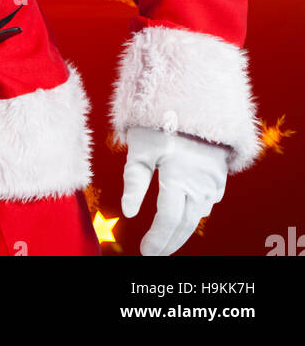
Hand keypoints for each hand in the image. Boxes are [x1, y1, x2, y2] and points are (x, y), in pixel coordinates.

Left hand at [121, 126, 227, 255]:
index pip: (167, 219)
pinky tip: (189, 216)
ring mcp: (214, 178)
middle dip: (170, 242)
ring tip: (168, 240)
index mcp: (179, 175)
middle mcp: (201, 181)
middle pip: (185, 223)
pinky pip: (210, 200)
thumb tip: (129, 212)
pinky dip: (198, 212)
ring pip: (199, 214)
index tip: (145, 251)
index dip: (157, 239)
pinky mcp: (220, 172)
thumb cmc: (161, 117)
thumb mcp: (141, 146)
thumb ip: (135, 180)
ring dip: (184, 229)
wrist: (193, 94)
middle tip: (155, 254)